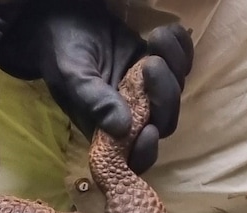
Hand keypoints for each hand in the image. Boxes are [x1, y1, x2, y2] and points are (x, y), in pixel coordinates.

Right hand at [0, 1, 193, 172]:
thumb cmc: (63, 53)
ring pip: (176, 91)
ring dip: (174, 65)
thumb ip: (95, 102)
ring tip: (154, 38)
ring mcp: (148, 92)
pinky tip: (169, 32)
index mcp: (108, 130)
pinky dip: (182, 48)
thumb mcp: (73, 77)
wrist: (67, 21)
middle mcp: (132, 115)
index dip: (146, 151)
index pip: (134, 156)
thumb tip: (123, 129)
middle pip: (165, 120)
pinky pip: (182, 63)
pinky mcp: (158, 66)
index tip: (149, 130)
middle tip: (150, 64)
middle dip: (164, 94)